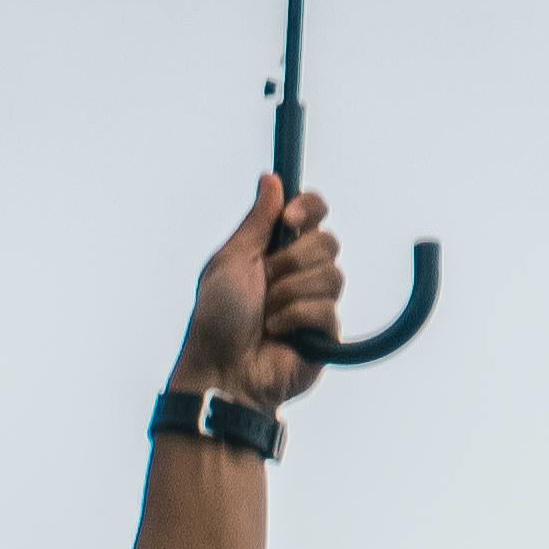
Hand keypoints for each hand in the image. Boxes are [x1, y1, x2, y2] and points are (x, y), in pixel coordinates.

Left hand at [179, 171, 344, 408]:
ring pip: (331, 275)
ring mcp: (315, 304)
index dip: (309, 209)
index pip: (313, 212)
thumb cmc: (216, 319)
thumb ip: (257, 220)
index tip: (289, 220)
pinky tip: (278, 334)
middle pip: (327, 241)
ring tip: (267, 317)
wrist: (222, 369)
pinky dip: (295, 318)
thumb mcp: (231, 259)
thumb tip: (271, 178)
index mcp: (276, 250)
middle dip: (292, 262)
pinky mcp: (326, 334)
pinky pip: (326, 309)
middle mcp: (300, 273)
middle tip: (265, 283)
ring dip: (289, 294)